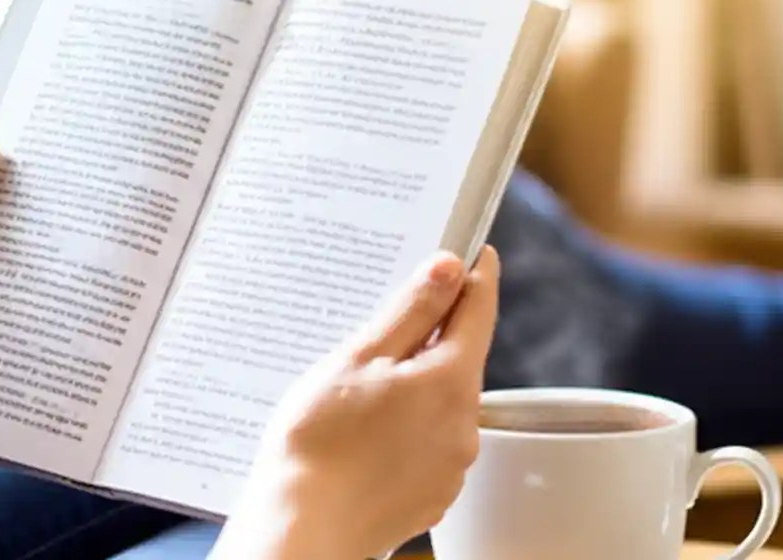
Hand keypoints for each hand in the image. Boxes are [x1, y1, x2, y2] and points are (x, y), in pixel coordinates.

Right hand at [212, 246, 500, 559]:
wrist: (301, 531)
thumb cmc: (319, 444)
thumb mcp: (360, 359)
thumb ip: (411, 311)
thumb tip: (452, 266)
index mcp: (452, 380)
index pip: (480, 308)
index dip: (477, 275)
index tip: (475, 250)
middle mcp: (466, 422)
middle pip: (462, 357)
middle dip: (433, 335)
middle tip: (390, 322)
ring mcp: (454, 463)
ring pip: (444, 402)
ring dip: (418, 386)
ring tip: (363, 391)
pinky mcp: (435, 493)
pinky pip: (431, 443)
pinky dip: (409, 428)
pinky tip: (368, 433)